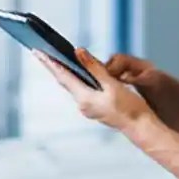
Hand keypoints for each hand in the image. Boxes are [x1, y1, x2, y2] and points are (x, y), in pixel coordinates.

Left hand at [34, 47, 154, 132]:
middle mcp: (82, 104)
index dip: (50, 62)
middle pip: (64, 80)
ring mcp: (88, 108)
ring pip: (72, 85)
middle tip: (40, 53)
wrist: (141, 127)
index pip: (62, 75)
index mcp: (84, 98)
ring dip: (64, 72)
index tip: (38, 52)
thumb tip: (79, 52)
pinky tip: (76, 73)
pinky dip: (76, 79)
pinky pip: (81, 90)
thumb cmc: (130, 108)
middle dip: (53, 66)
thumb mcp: (112, 84)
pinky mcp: (95, 108)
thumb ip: (95, 68)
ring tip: (54, 60)